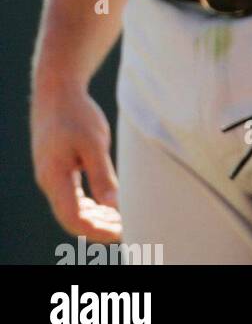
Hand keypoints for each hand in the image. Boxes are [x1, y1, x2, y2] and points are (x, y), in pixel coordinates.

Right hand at [31, 81, 121, 239]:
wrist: (57, 91)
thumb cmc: (76, 113)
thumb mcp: (94, 142)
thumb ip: (102, 175)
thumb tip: (114, 205)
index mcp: (54, 178)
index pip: (73, 219)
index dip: (97, 231)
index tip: (122, 232)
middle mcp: (49, 182)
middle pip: (72, 218)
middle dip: (99, 227)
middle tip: (128, 228)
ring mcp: (52, 176)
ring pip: (73, 208)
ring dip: (96, 217)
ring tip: (122, 219)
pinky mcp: (58, 169)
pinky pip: (73, 196)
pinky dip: (91, 204)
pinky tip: (108, 205)